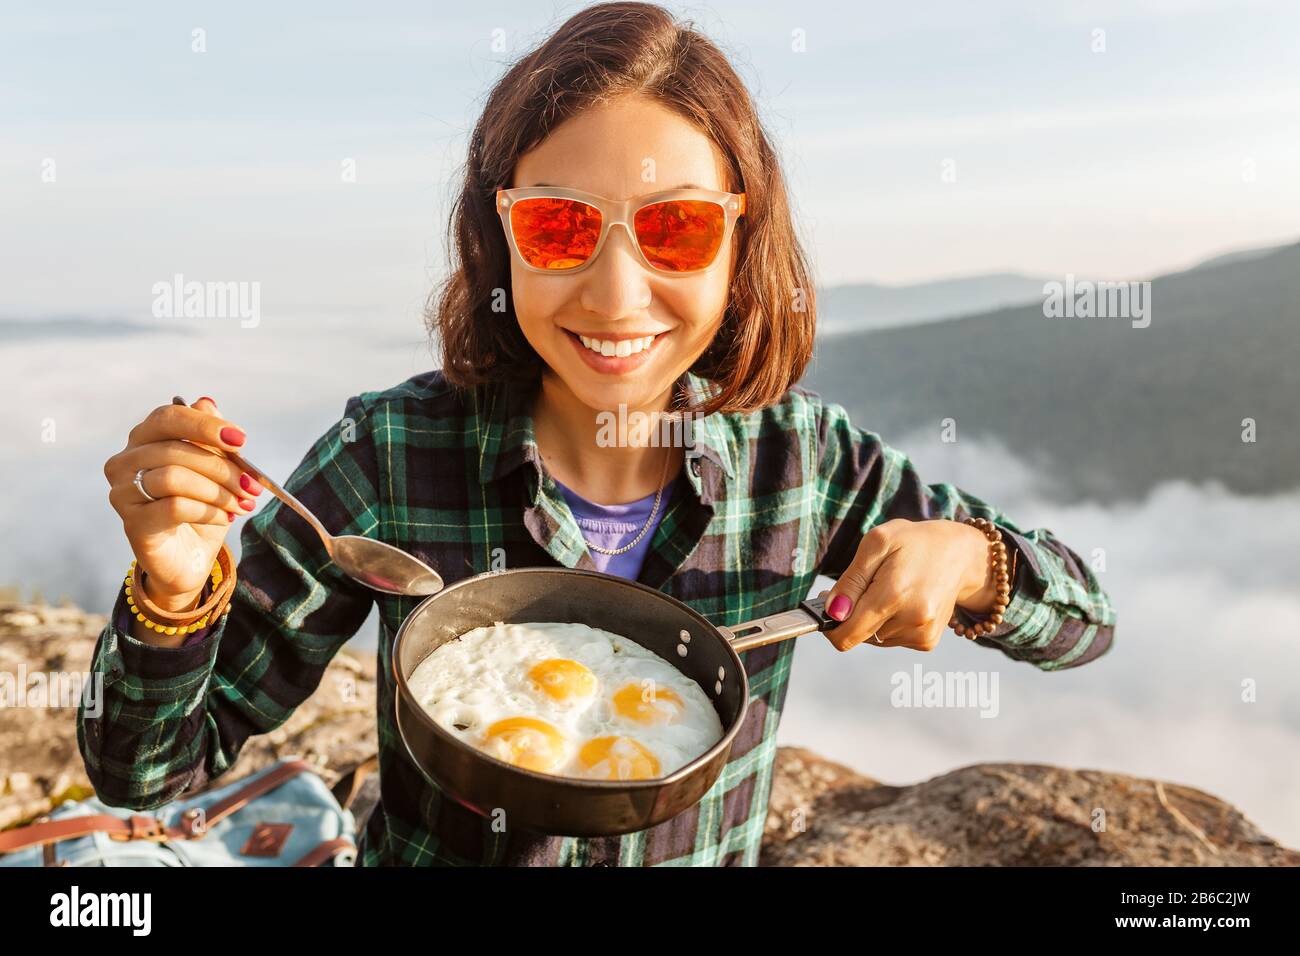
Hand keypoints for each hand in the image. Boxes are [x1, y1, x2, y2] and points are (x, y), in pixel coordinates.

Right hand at [104, 396, 261, 611]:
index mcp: (144, 439)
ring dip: (219, 491)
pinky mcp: (133, 523)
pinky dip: (210, 511)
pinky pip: (175, 508)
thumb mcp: (213, 470)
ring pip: (174, 478)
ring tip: (243, 503)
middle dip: (222, 467)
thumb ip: (210, 438)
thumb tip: (208, 402)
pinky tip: (227, 517)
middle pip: (175, 450)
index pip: (169, 417)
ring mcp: (123, 493)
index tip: (241, 440)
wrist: (188, 558)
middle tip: (252, 485)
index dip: (205, 425)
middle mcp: (125, 462)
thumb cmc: (200, 507)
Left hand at [820, 518, 997, 651]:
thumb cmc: (914, 543)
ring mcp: (922, 633)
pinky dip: (888, 623)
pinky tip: (903, 601)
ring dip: (872, 619)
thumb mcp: (876, 543)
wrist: (960, 554)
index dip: (830, 624)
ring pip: (873, 639)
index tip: (829, 605)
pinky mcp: (928, 641)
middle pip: (857, 637)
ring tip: (890, 589)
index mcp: (893, 594)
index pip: (846, 634)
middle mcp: (911, 620)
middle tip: (863, 587)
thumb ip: (850, 581)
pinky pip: (891, 639)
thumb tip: (833, 612)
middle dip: (851, 616)